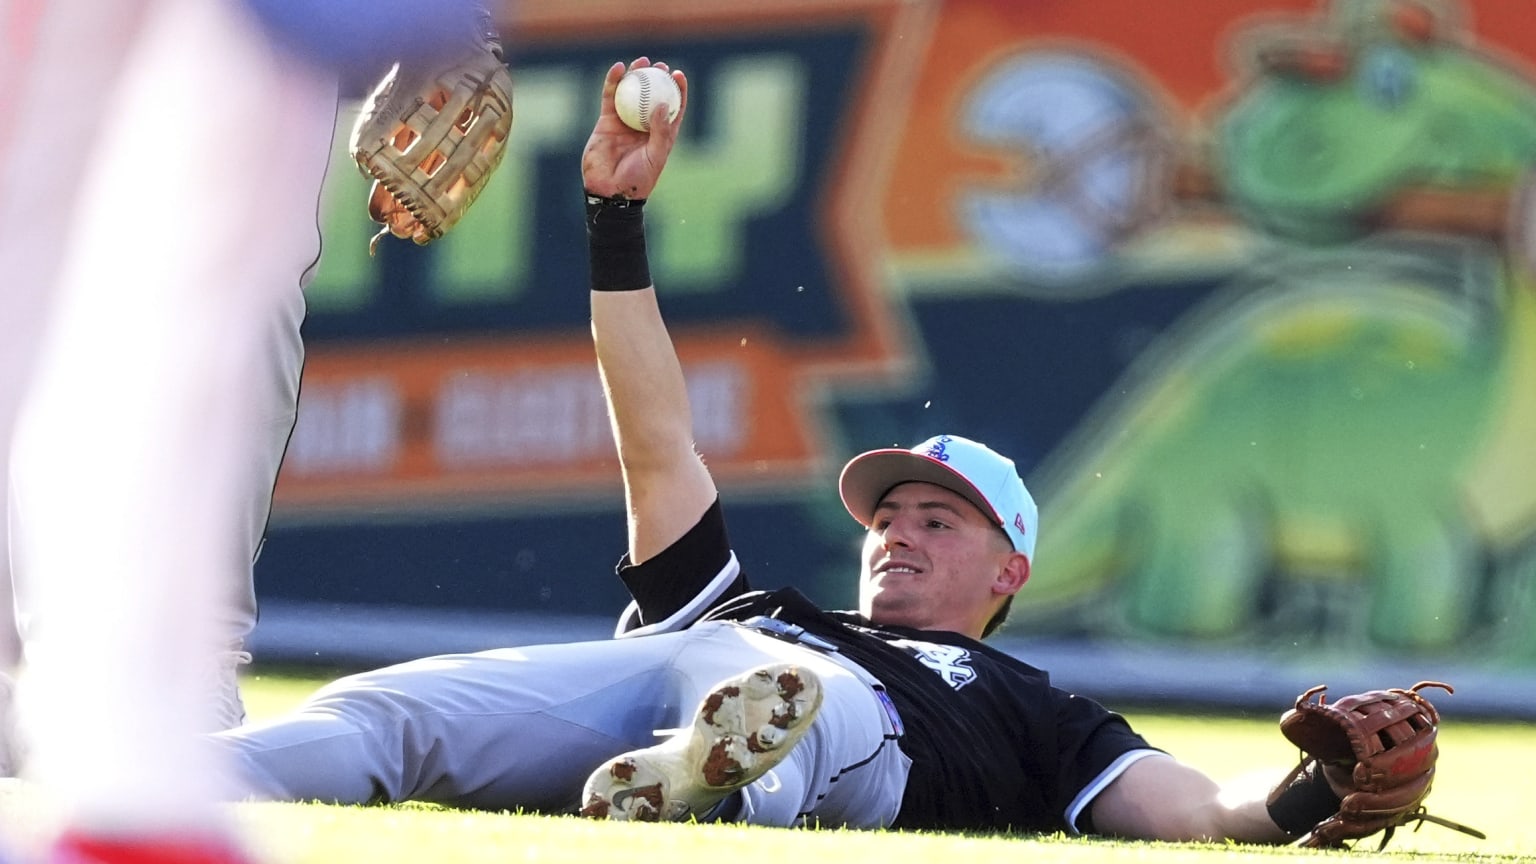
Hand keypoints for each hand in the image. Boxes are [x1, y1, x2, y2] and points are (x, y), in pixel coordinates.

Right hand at [581, 59, 687, 199]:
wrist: (610, 189)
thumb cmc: (638, 178)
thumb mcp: (655, 156)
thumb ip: (660, 131)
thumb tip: (663, 104)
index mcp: (662, 133)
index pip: (673, 107)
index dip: (678, 89)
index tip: (678, 74)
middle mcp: (644, 125)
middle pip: (653, 95)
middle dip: (657, 78)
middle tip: (659, 65)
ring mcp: (625, 122)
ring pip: (632, 93)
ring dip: (636, 74)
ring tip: (641, 61)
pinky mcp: (607, 121)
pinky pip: (611, 97)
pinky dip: (613, 81)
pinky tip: (617, 68)